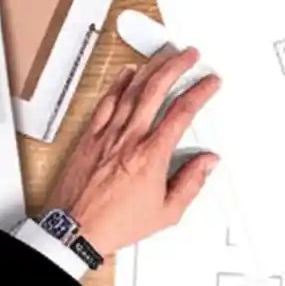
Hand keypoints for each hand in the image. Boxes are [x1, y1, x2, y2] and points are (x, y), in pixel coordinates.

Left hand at [43, 46, 220, 254]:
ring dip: (151, 68)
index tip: (210, 83)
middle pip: (157, 90)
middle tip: (190, 55)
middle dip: (177, 66)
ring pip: (132, 90)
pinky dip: (118, 83)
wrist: (74, 230)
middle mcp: (130, 139)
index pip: (182, 113)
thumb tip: (207, 162)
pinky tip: (127, 73)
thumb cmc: (115, 223)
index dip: (200, 92)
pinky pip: (106, 102)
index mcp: (151, 156)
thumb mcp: (166, 213)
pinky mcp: (90, 136)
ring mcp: (108, 134)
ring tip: (165, 56)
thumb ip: (190, 183)